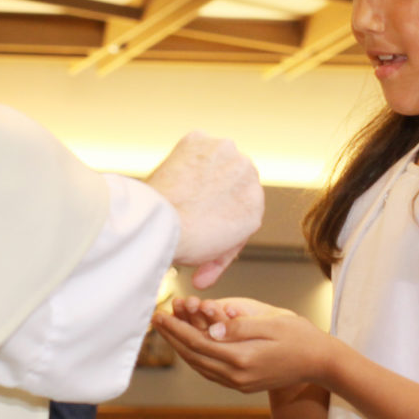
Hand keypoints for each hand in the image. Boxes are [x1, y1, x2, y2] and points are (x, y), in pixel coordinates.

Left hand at [145, 133, 262, 288]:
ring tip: (178, 188)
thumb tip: (203, 279)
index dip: (219, 210)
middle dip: (212, 188)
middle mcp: (249, 174)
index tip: (202, 216)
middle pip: (230, 178)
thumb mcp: (213, 255)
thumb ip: (219, 254)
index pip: (239, 203)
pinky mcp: (201, 139)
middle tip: (188, 202)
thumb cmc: (186, 242)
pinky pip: (193, 146)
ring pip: (213, 160)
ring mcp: (226, 153)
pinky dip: (183, 157)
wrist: (164, 223)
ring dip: (200, 170)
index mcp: (255, 207)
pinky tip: (172, 173)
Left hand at [150, 297, 334, 395]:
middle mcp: (237, 376)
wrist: (321, 363)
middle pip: (194, 356)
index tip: (160, 314)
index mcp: (242, 358)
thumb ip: (240, 326)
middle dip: (172, 338)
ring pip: (200, 366)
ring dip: (181, 348)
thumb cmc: (300, 336)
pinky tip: (189, 347)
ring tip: (167, 331)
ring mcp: (240, 383)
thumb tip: (211, 328)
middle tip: (155, 320)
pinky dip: (195, 358)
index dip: (176, 329)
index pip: (199, 343)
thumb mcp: (272, 324)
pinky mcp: (243, 384)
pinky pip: (211, 372)